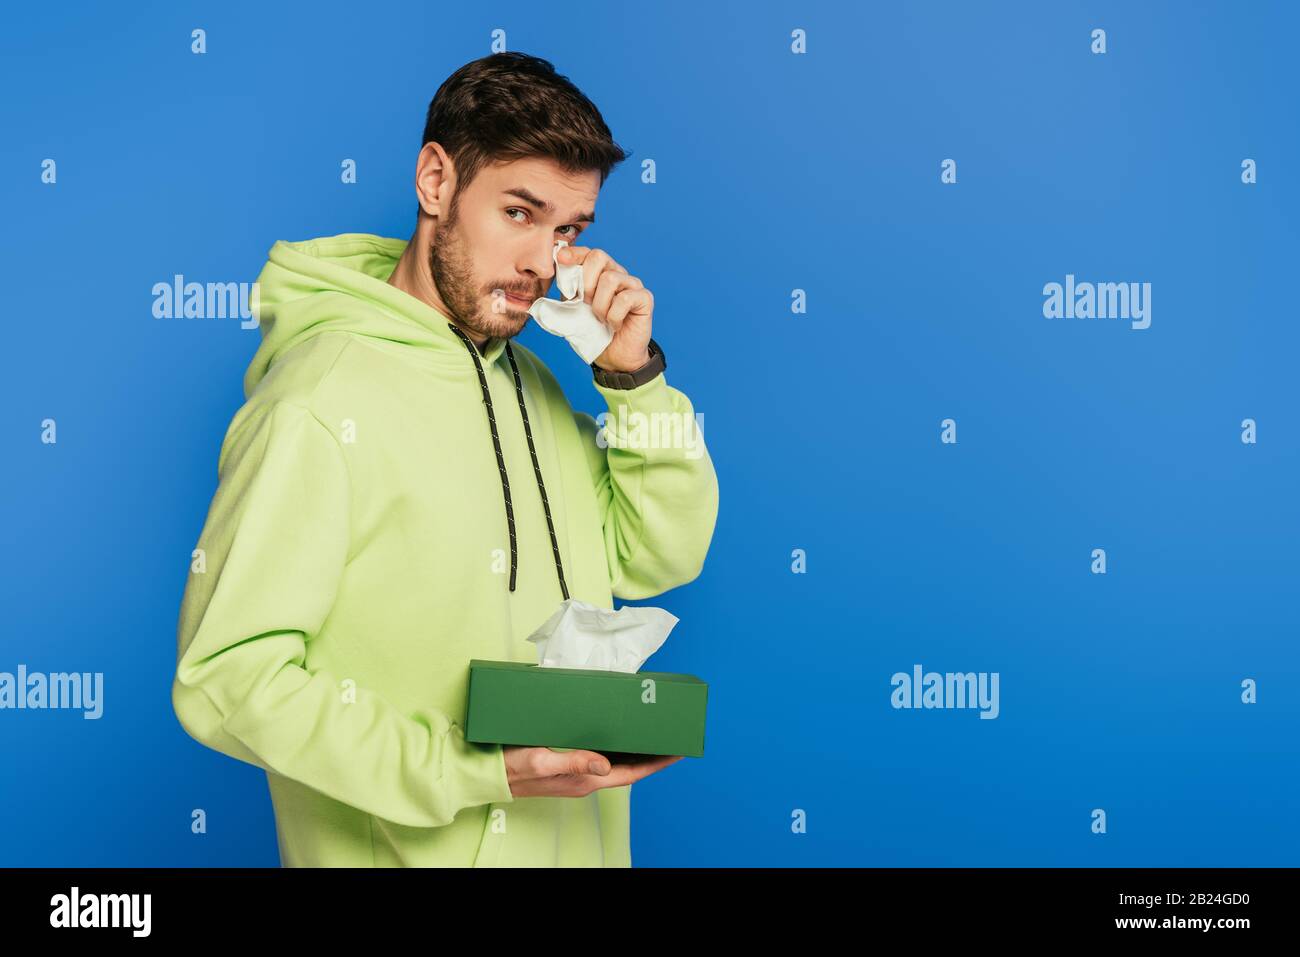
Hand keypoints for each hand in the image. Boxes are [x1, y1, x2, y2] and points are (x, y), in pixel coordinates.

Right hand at [503, 745, 682, 797]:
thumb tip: (606, 765)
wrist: (488, 774)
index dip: (655, 764)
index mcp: (584, 780)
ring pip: (616, 764)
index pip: (630, 773)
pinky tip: (619, 736)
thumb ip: (574, 762)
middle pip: (628, 769)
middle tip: (672, 739)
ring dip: (636, 752)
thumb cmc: (512, 767)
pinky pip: (600, 758)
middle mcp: (585, 779)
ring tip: (654, 736)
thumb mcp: (542, 761)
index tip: (677, 752)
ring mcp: (576, 773)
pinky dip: (616, 748)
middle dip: (652, 757)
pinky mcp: (567, 765)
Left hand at [556, 244, 652, 372]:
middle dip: (586, 281)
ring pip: (610, 279)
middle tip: (586, 303)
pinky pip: (624, 298)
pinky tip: (615, 325)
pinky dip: (614, 315)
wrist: (613, 358)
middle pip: (599, 257)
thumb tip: (557, 273)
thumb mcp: (573, 311)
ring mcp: (632, 285)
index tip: (562, 259)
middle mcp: (617, 274)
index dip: (574, 253)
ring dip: (599, 304)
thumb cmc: (594, 333)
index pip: (587, 253)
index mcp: (599, 274)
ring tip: (601, 318)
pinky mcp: (644, 298)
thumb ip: (567, 292)